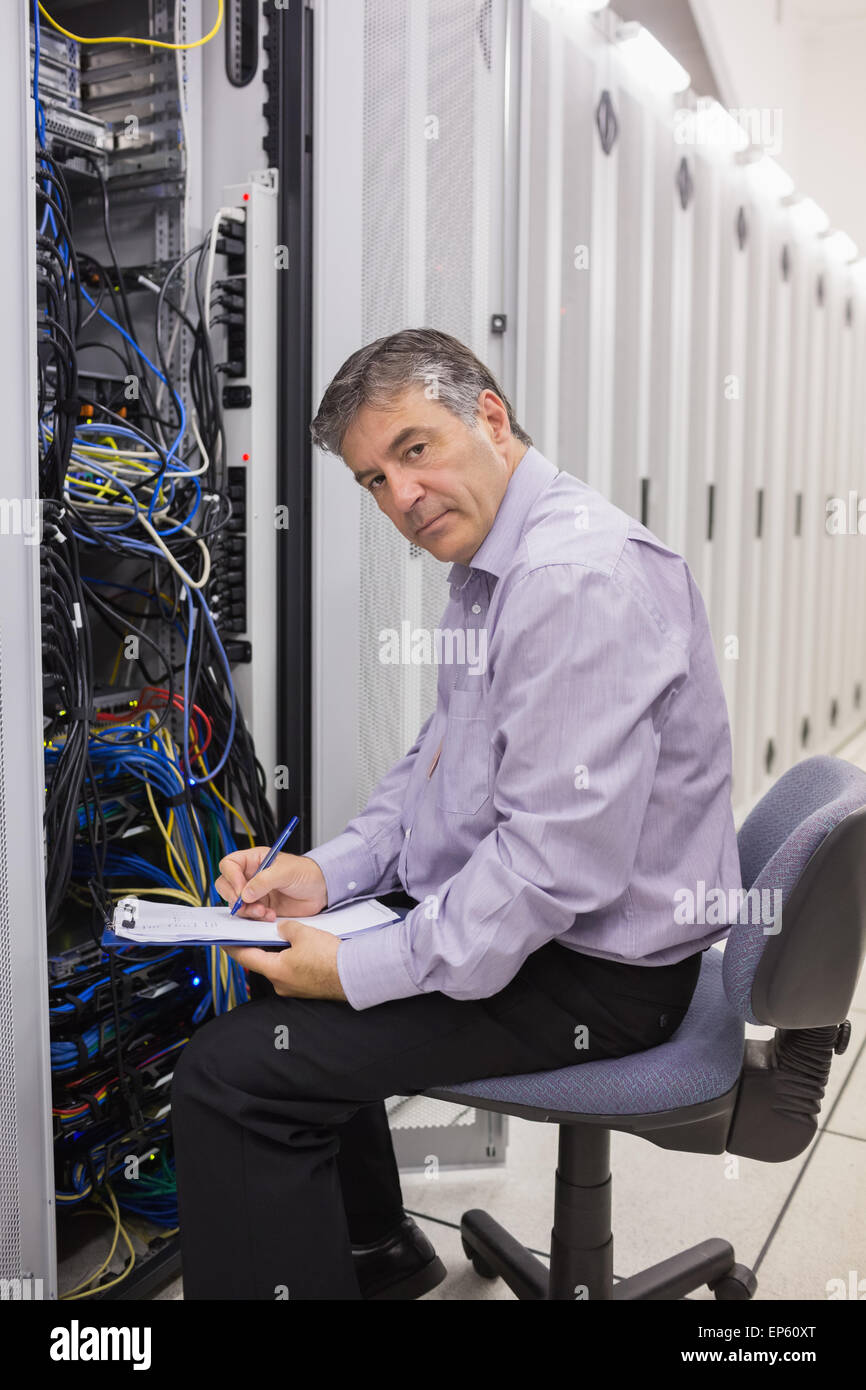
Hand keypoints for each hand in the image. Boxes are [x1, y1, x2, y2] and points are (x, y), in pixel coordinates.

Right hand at [215, 849, 327, 920]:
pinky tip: (269, 915)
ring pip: (235, 903)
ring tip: (263, 911)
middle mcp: (251, 876)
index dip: (231, 877)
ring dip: (247, 910)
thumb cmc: (307, 873)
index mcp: (254, 860)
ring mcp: (255, 893)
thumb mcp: (286, 871)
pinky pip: (248, 915)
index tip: (241, 889)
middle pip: (226, 885)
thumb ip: (265, 880)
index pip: (229, 864)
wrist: (321, 891)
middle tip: (247, 903)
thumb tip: (246, 893)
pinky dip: (256, 918)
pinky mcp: (261, 908)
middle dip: (234, 897)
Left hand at [222, 919, 346, 1000]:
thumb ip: (286, 928)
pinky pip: (291, 971)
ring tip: (281, 936)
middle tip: (255, 931)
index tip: (225, 939)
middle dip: (258, 946)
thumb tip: (281, 928)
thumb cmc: (328, 957)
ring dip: (277, 952)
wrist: (353, 975)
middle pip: (261, 962)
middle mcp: (280, 983)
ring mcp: (293, 988)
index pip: (245, 957)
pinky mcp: (305, 988)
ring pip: (278, 966)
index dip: (233, 946)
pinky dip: (290, 959)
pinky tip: (299, 948)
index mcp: (275, 970)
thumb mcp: (303, 933)